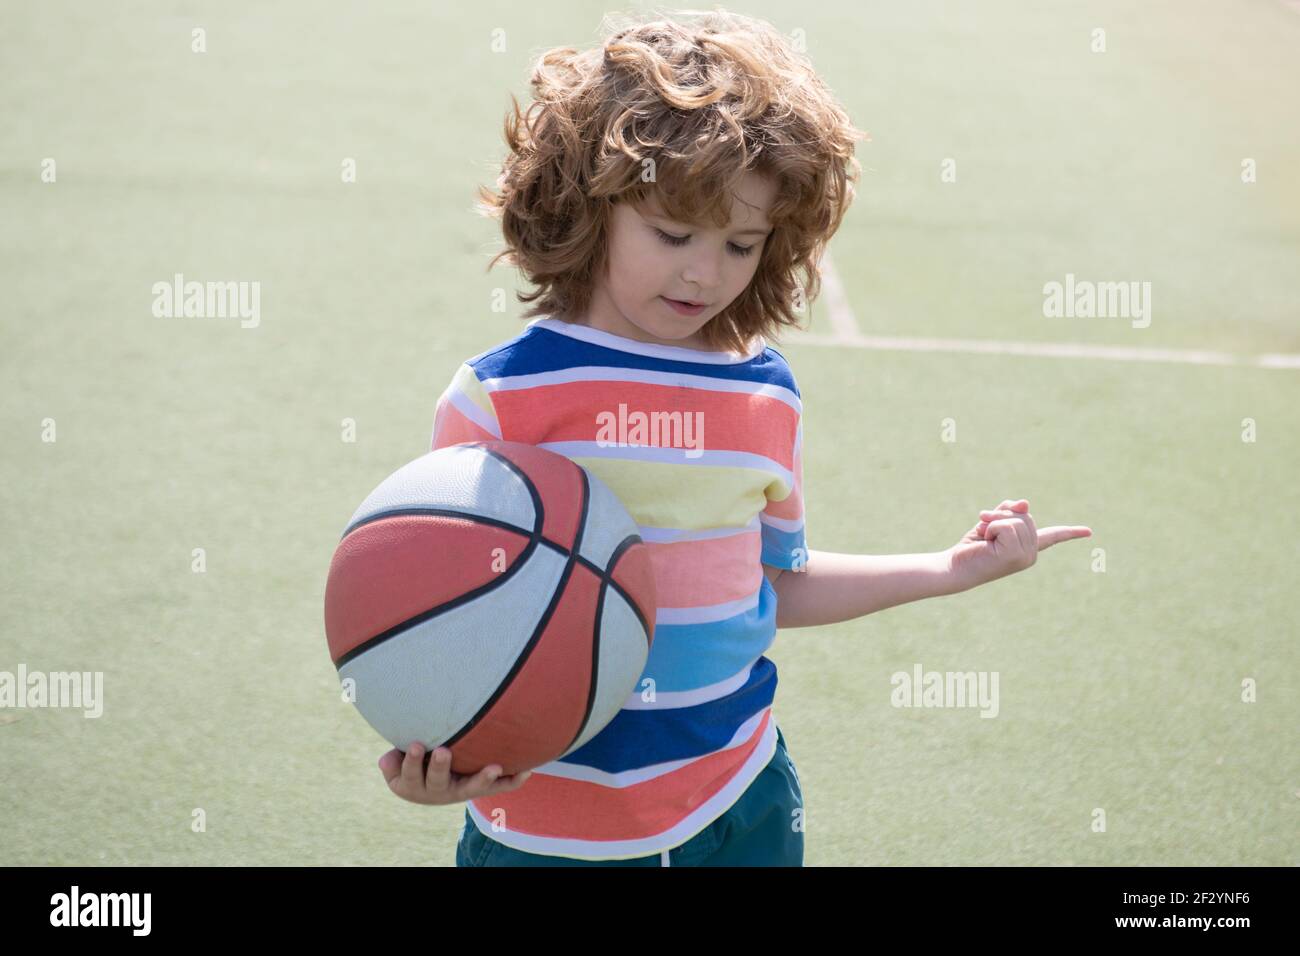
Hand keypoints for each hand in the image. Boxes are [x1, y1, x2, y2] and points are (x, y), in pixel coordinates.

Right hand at [378, 743, 531, 805]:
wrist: (431, 783)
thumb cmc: (413, 763)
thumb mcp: (397, 764)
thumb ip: (393, 762)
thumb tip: (387, 759)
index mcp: (413, 786)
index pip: (410, 775)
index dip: (412, 761)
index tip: (416, 744)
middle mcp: (438, 792)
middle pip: (438, 782)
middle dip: (440, 766)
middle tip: (443, 751)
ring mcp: (461, 791)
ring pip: (471, 788)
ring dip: (482, 778)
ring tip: (493, 767)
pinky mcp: (481, 788)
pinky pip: (498, 788)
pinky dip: (513, 781)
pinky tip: (527, 771)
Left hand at [946, 498, 1091, 590]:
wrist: (955, 567)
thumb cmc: (971, 547)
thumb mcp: (992, 522)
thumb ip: (1009, 510)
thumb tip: (1025, 503)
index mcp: (1027, 547)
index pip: (1052, 537)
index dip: (1070, 532)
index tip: (1089, 532)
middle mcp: (1030, 554)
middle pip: (1024, 515)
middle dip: (1000, 515)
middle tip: (984, 531)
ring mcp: (1026, 557)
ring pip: (1015, 519)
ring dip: (993, 522)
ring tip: (984, 537)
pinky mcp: (1016, 556)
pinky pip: (1006, 524)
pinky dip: (991, 527)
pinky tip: (985, 541)